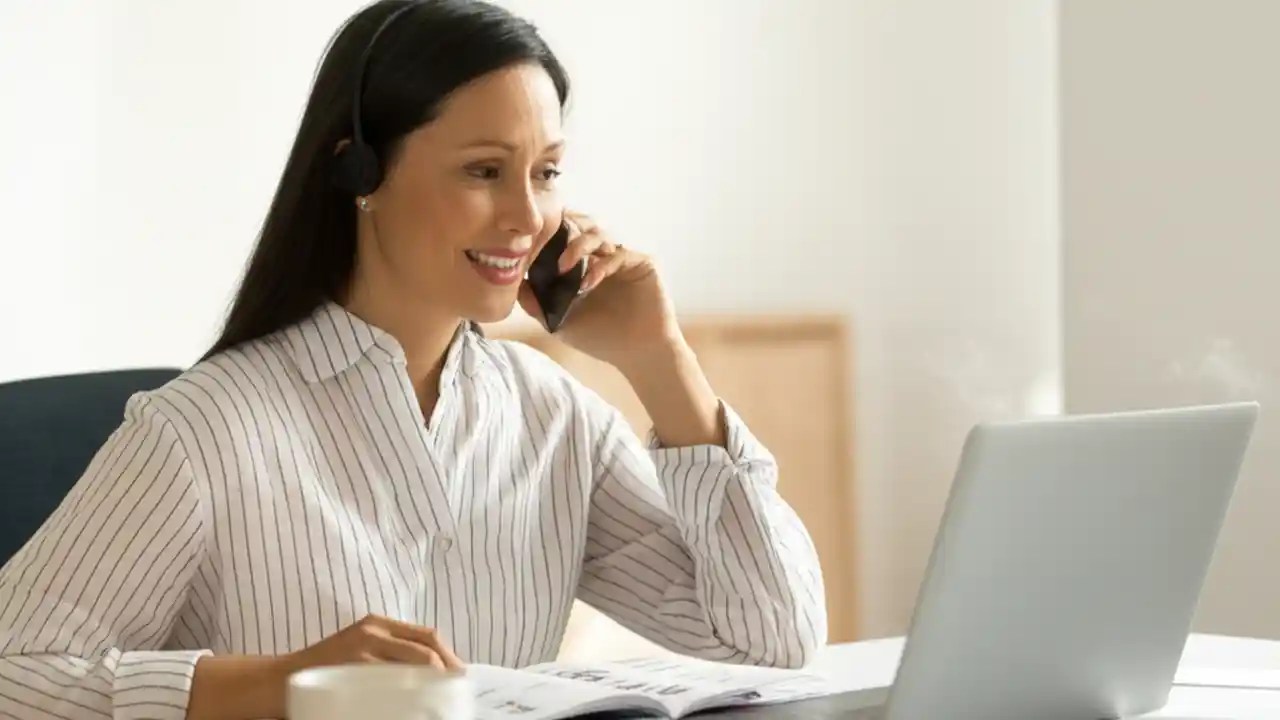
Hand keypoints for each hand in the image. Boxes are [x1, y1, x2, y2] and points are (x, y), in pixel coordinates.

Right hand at [187, 616, 462, 719]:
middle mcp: (373, 629)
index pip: (427, 636)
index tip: (460, 678)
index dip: (450, 656)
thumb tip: (428, 679)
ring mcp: (362, 646)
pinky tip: (414, 704)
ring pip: (416, 660)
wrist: (274, 682)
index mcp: (378, 625)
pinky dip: (408, 692)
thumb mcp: (358, 658)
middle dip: (449, 668)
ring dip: (434, 682)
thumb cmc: (320, 673)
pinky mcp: (350, 665)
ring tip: (442, 700)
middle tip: (457, 692)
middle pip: (428, 645)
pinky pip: (390, 679)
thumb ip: (386, 660)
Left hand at [518, 210, 682, 373]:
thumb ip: (536, 302)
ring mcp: (622, 256)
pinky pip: (618, 254)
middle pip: (581, 224)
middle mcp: (602, 254)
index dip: (547, 232)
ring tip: (563, 266)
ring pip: (599, 233)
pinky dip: (600, 266)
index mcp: (582, 262)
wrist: (636, 354)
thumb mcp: (559, 321)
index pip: (563, 233)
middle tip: (545, 243)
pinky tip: (588, 284)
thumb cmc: (600, 337)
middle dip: (562, 229)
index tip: (528, 241)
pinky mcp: (641, 262)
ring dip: (578, 245)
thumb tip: (510, 283)